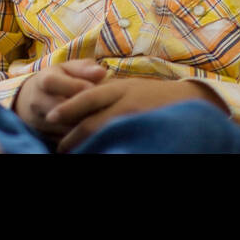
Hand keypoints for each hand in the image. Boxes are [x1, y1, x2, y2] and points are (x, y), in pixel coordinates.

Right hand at [13, 59, 108, 136]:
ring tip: (101, 116)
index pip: (52, 82)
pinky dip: (79, 135)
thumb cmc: (60, 78)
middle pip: (57, 109)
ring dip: (82, 123)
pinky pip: (62, 138)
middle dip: (81, 109)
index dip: (73, 86)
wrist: (33, 97)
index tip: (93, 88)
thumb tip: (101, 72)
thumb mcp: (69, 68)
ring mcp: (37, 121)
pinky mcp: (43, 136)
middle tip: (103, 106)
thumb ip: (84, 68)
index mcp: (42, 80)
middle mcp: (36, 101)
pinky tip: (94, 129)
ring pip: (61, 126)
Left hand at [49, 77, 214, 152]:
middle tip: (59, 147)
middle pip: (91, 121)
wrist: (190, 101)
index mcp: (120, 87)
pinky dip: (106, 148)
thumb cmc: (155, 95)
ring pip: (103, 134)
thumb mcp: (130, 87)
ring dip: (86, 146)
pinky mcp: (143, 131)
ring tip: (75, 153)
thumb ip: (107, 94)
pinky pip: (119, 142)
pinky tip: (102, 151)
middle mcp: (126, 102)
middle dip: (72, 136)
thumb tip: (77, 103)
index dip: (67, 108)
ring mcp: (135, 118)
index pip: (87, 97)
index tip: (49, 118)